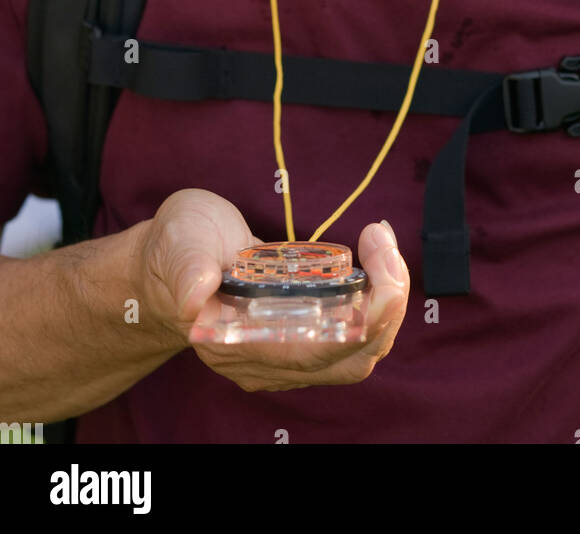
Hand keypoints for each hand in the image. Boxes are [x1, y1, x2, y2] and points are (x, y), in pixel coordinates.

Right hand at [138, 188, 408, 390]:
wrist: (169, 264)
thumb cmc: (177, 248)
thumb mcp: (179, 241)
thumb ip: (188, 267)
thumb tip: (195, 298)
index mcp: (236, 343)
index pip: (315, 352)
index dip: (360, 314)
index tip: (372, 249)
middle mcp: (266, 362)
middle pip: (351, 356)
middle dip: (385, 302)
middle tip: (382, 240)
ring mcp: (286, 356)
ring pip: (359, 351)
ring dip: (385, 300)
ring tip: (382, 244)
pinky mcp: (301, 339)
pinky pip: (353, 336)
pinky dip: (375, 299)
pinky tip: (373, 257)